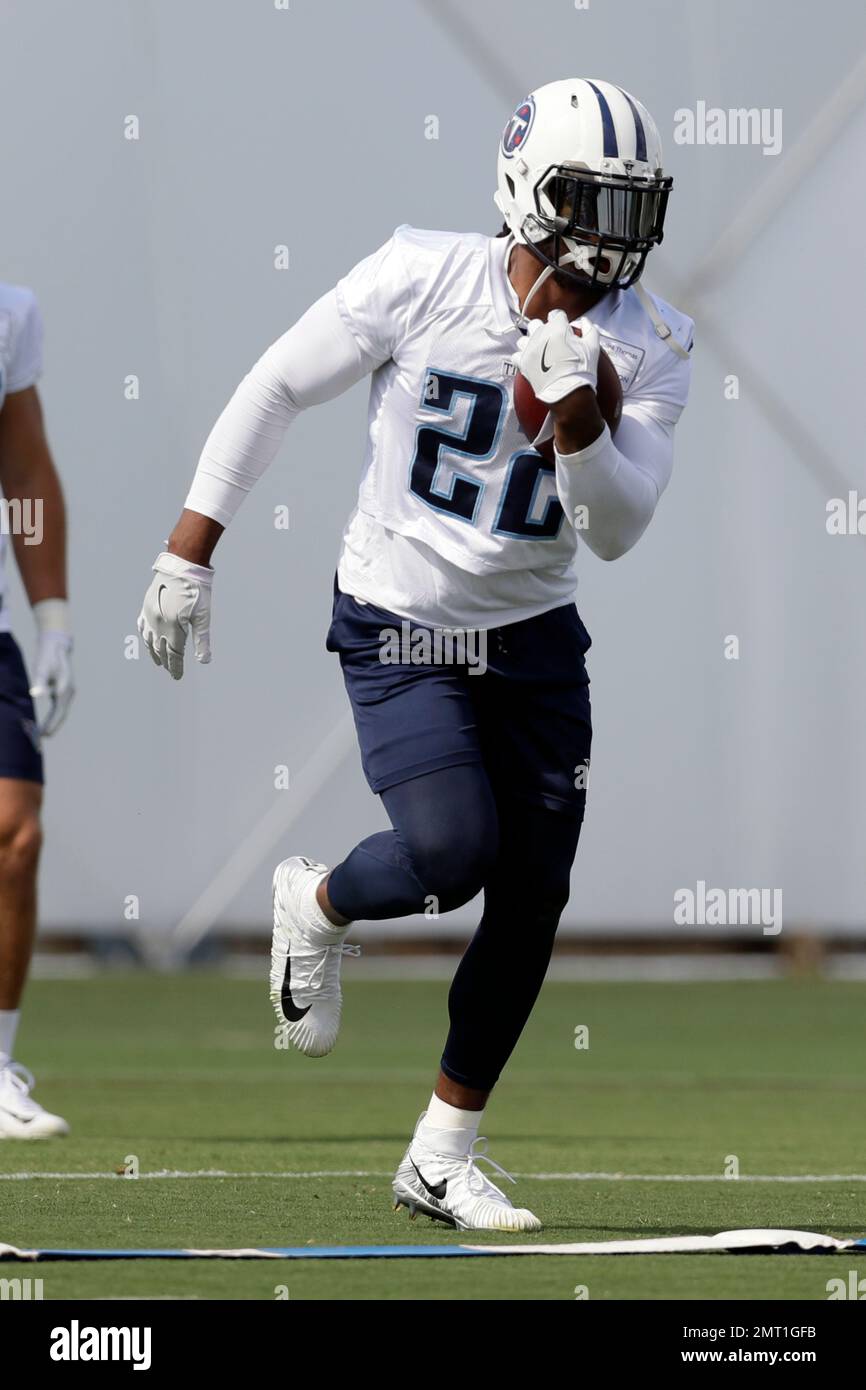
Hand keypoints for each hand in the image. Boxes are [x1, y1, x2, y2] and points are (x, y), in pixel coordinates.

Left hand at [29, 628, 73, 736]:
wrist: (57, 645)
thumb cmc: (48, 655)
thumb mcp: (42, 667)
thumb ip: (40, 681)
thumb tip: (35, 694)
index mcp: (65, 689)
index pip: (59, 712)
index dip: (52, 724)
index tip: (44, 734)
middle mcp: (68, 693)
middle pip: (61, 714)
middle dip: (52, 726)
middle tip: (41, 739)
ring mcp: (67, 692)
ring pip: (60, 712)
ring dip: (52, 723)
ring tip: (41, 734)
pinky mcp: (63, 691)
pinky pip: (58, 708)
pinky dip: (52, 716)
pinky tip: (45, 722)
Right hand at [138, 552, 212, 679]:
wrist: (182, 564)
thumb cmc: (196, 589)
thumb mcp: (203, 616)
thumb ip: (202, 640)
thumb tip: (204, 660)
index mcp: (173, 626)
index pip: (173, 653)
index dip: (175, 667)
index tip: (177, 676)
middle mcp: (158, 622)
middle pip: (160, 648)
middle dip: (166, 661)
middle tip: (171, 670)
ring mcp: (149, 613)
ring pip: (149, 639)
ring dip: (153, 651)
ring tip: (158, 661)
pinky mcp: (146, 604)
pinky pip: (142, 625)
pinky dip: (145, 635)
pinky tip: (147, 640)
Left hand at [511, 310, 600, 404]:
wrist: (568, 392)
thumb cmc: (582, 370)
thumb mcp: (593, 346)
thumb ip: (589, 329)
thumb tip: (584, 322)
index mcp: (557, 327)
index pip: (556, 315)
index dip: (562, 321)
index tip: (564, 329)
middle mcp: (540, 335)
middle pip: (536, 324)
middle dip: (543, 329)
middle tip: (551, 340)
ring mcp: (529, 349)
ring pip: (523, 339)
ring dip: (530, 342)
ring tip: (539, 351)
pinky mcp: (522, 363)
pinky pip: (516, 355)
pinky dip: (522, 357)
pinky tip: (530, 361)